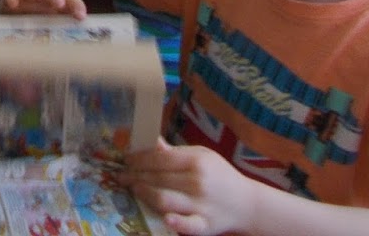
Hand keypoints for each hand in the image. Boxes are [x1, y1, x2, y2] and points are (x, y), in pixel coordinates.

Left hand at [126, 142, 255, 234]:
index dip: (139, 159)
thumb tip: (152, 143)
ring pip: (165, 200)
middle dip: (136, 176)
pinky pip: (189, 225)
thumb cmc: (220, 176)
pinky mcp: (205, 225)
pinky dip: (177, 223)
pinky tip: (166, 218)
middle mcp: (198, 182)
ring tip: (133, 189)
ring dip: (144, 194)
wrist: (247, 204)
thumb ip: (177, 153)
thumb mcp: (203, 156)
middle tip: (121, 176)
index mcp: (197, 161)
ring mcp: (201, 205)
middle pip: (159, 179)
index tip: (126, 160)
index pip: (161, 159)